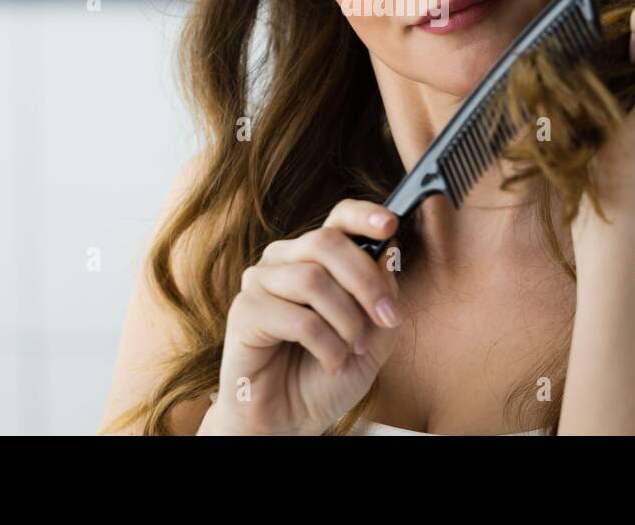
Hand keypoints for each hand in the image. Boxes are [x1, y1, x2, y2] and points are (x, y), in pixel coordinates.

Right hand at [204, 200, 402, 434]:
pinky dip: (325, 345)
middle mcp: (285, 260)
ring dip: (346, 320)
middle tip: (386, 318)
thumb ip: (382, 293)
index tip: (391, 226)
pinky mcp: (244, 312)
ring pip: (312, 279)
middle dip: (365, 281)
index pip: (338, 218)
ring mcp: (260, 282)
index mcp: (315, 257)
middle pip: (327, 241)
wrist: (292, 419)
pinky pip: (296, 318)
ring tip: (352, 349)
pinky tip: (330, 362)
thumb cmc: (327, 374)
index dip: (364, 215)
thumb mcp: (374, 335)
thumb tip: (388, 252)